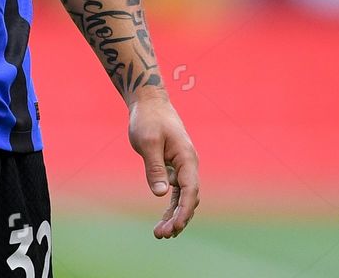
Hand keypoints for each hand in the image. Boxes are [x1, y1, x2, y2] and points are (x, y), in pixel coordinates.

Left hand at [127, 90, 199, 238]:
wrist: (149, 103)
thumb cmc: (148, 119)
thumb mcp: (148, 142)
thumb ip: (155, 167)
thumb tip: (161, 194)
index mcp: (187, 157)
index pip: (190, 189)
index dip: (184, 210)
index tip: (175, 227)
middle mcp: (189, 164)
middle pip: (189, 198)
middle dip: (178, 218)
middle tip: (161, 235)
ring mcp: (183, 167)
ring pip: (183, 198)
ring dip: (174, 216)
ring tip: (160, 234)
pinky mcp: (174, 168)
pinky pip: (177, 193)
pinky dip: (171, 207)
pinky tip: (162, 221)